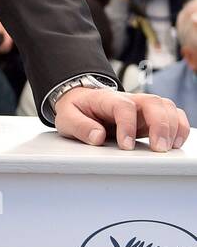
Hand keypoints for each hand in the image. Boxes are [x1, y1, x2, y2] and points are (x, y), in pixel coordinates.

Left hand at [54, 87, 188, 150]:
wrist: (81, 102)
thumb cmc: (76, 109)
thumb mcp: (67, 116)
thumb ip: (79, 125)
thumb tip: (96, 136)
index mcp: (106, 98)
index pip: (123, 106)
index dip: (127, 125)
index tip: (126, 145)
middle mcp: (129, 100)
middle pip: (153, 102)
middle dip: (160, 125)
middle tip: (157, 148)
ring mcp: (141, 107)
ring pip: (166, 107)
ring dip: (172, 127)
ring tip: (166, 148)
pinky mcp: (150, 117)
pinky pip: (172, 116)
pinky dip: (179, 128)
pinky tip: (175, 143)